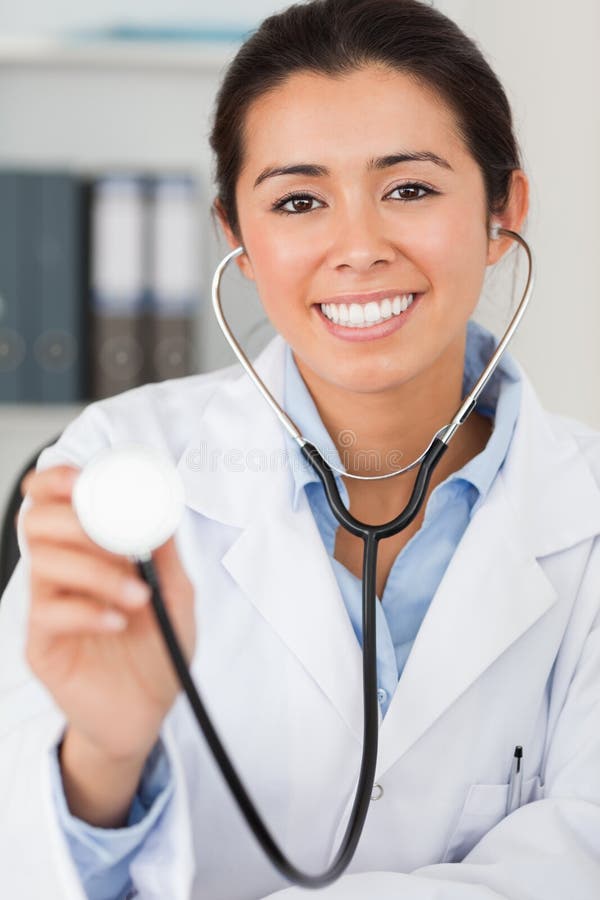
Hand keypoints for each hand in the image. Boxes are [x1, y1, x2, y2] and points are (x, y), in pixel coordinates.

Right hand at [23, 464, 195, 762]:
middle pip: (37, 522)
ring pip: (43, 562)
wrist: (149, 713)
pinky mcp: (42, 645)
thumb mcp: (176, 594)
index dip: (58, 480)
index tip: (82, 478)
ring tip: (138, 597)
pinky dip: (88, 610)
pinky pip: (49, 612)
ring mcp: (48, 607)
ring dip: (97, 572)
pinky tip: (118, 621)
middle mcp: (63, 572)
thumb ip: (164, 551)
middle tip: (120, 543)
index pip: (52, 500)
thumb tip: (158, 505)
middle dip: (79, 521)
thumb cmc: (158, 649)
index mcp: (90, 550)